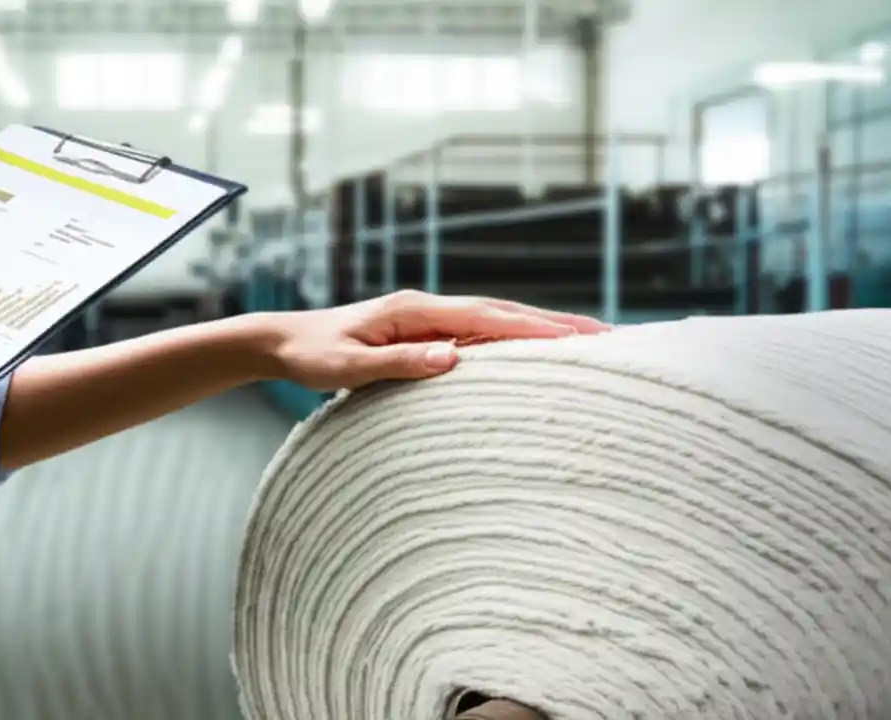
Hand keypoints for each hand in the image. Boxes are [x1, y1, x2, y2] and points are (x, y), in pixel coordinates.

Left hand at [268, 290, 610, 390]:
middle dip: (555, 324)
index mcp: (415, 310)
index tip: (580, 336)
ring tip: (587, 342)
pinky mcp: (422, 332)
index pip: (488, 317)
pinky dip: (511, 339)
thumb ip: (398, 361)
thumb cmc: (311, 355)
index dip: (536, 326)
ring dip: (539, 329)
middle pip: (503, 313)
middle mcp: (426, 308)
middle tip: (608, 336)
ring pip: (494, 321)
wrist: (281, 341)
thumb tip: (453, 359)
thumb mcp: (348, 365)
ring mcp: (426, 318)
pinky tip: (532, 353)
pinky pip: (476, 334)